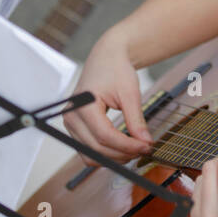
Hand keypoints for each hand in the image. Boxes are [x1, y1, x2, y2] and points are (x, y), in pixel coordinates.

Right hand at [62, 31, 151, 165]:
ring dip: (114, 158)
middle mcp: (71, 116)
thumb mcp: (130, 93)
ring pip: (91, 155)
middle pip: (97, 148)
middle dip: (123, 153)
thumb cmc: (116, 70)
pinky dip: (105, 154)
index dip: (127, 146)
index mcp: (83, 104)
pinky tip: (122, 148)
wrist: (106, 58)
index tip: (147, 146)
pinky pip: (88, 151)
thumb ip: (136, 120)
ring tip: (135, 149)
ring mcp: (70, 124)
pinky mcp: (74, 128)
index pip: (105, 136)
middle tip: (145, 149)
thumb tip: (146, 143)